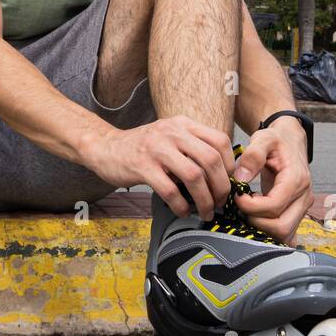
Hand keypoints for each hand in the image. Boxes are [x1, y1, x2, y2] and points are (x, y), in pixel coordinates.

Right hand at [85, 116, 235, 217]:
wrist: (105, 147)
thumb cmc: (142, 147)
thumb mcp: (169, 136)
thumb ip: (192, 146)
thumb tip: (221, 174)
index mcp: (182, 124)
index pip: (219, 140)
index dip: (230, 165)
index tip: (229, 182)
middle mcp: (172, 132)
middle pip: (211, 160)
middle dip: (221, 187)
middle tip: (220, 202)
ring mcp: (157, 149)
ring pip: (194, 176)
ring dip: (205, 200)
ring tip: (206, 212)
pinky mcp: (142, 167)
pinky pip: (170, 190)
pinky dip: (181, 206)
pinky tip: (182, 211)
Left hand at [232, 118, 313, 245]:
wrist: (290, 142)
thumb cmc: (277, 141)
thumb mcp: (263, 138)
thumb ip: (252, 155)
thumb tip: (241, 177)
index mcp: (296, 179)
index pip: (274, 206)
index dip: (251, 206)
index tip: (237, 196)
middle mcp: (304, 197)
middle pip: (282, 227)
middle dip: (256, 221)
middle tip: (242, 207)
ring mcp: (302, 207)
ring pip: (285, 234)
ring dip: (262, 228)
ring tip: (248, 210)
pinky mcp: (298, 214)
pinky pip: (288, 235)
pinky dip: (271, 233)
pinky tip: (257, 218)